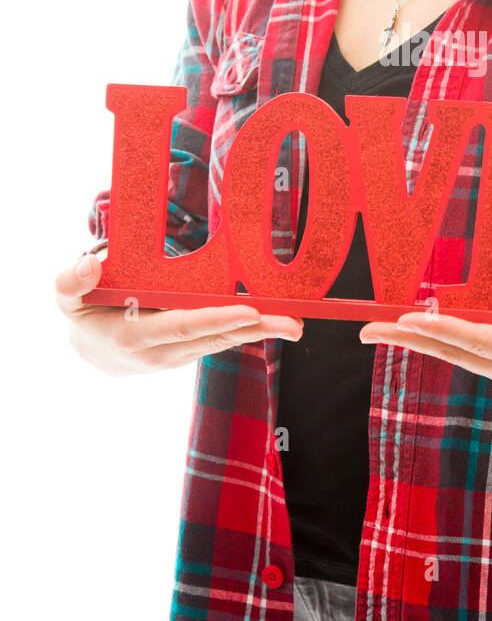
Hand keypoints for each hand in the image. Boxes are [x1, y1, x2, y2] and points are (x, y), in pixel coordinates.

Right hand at [56, 253, 303, 377]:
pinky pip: (221, 339)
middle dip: (255, 330)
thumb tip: (90, 265)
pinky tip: (278, 320)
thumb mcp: (66, 297)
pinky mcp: (190, 351)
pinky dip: (249, 330)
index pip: (181, 327)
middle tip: (293, 323)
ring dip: (261, 333)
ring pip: (222, 341)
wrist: (90, 350)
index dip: (216, 320)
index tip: (250, 312)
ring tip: (296, 323)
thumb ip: (71, 281)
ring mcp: (178, 355)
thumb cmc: (84, 311)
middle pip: (213, 339)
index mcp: (133, 337)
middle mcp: (161, 352)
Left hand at [359, 275, 491, 417]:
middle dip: (410, 341)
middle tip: (366, 330)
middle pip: (456, 354)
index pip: (484, 341)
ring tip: (379, 330)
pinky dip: (443, 344)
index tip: (411, 319)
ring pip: (459, 358)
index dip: (446, 329)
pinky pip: (471, 358)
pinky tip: (422, 332)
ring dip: (419, 343)